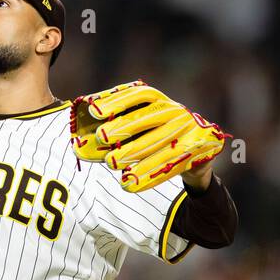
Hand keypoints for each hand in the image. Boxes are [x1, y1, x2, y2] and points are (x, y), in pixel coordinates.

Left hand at [70, 81, 230, 193]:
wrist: (198, 148)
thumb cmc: (157, 135)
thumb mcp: (141, 126)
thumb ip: (115, 129)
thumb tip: (81, 143)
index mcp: (159, 100)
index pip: (138, 95)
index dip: (116, 101)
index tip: (94, 110)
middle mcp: (175, 111)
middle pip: (147, 117)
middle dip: (122, 127)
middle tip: (100, 137)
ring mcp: (187, 129)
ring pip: (158, 142)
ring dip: (133, 153)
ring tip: (111, 163)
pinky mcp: (195, 150)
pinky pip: (169, 164)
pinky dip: (148, 176)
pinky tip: (130, 184)